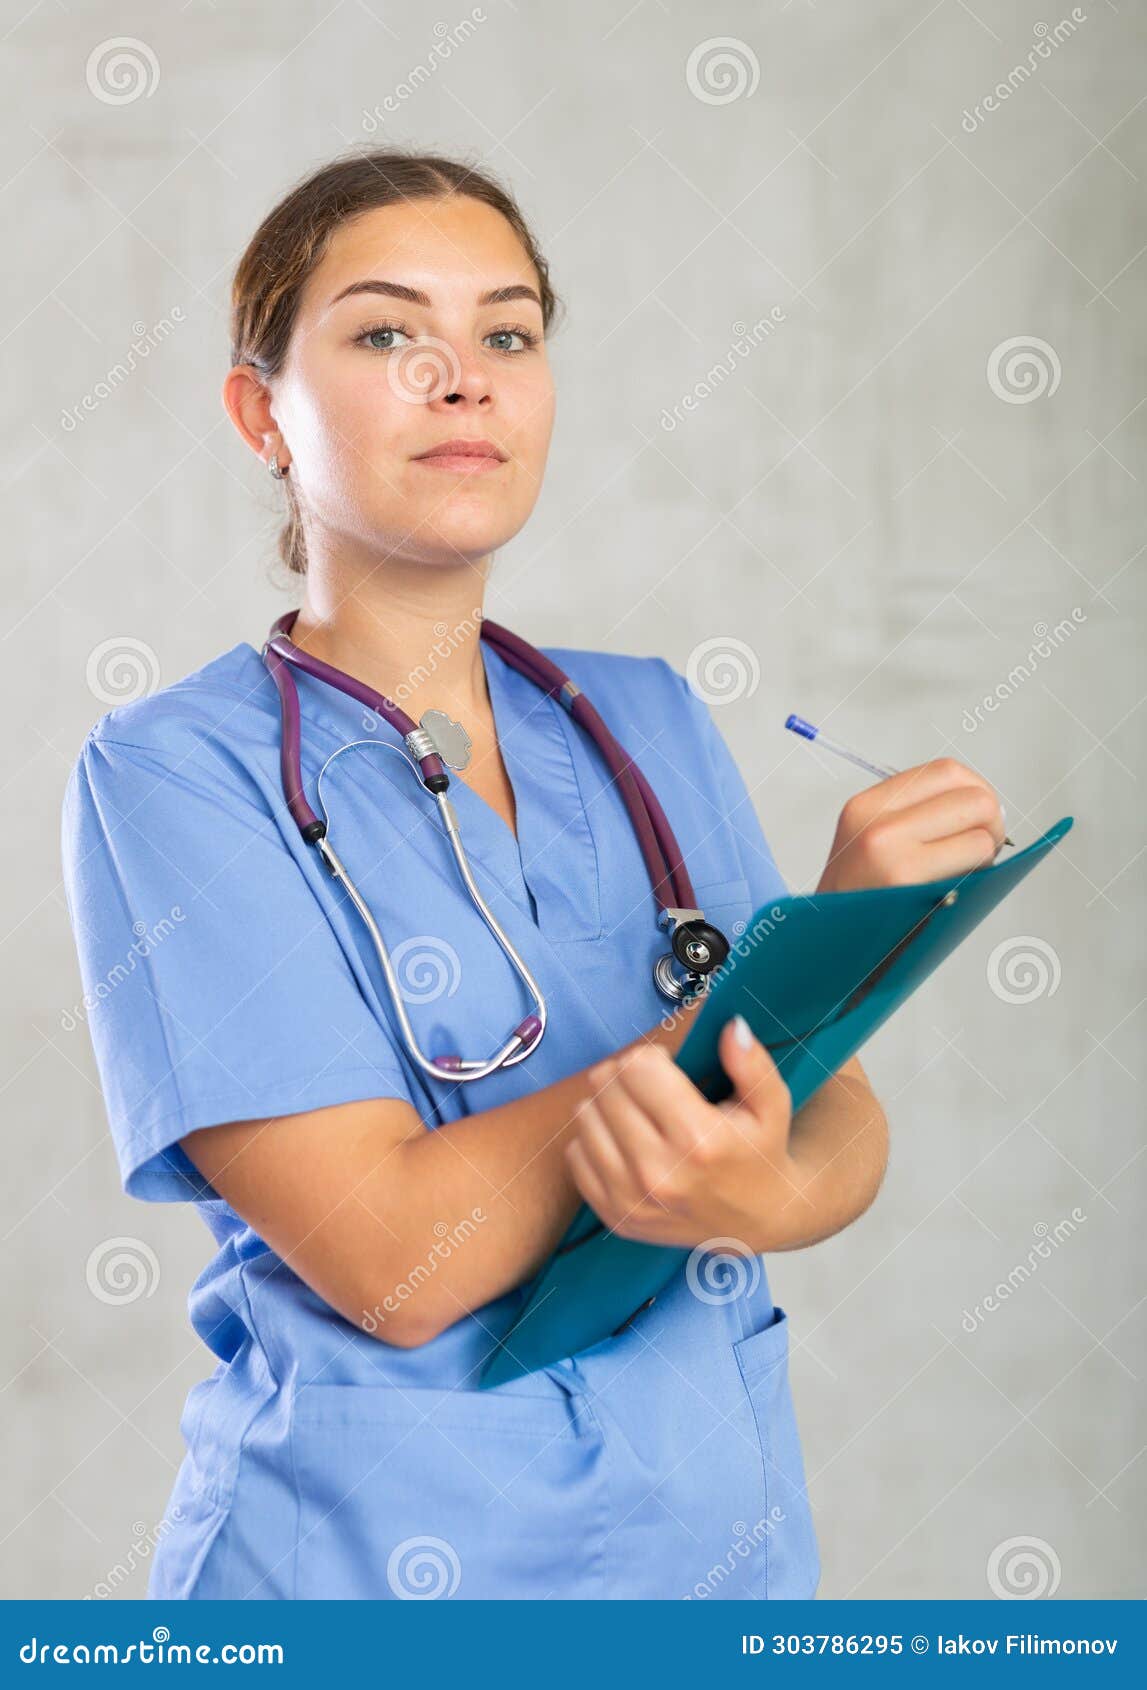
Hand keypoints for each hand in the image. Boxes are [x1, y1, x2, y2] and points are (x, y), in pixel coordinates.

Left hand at [565, 1015, 807, 1252]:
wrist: (757, 1221)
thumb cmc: (760, 1153)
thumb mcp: (770, 1104)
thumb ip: (751, 1063)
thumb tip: (732, 1027)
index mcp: (698, 1139)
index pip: (637, 1067)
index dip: (652, 1057)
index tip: (668, 1068)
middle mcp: (658, 1172)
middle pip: (606, 1085)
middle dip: (627, 1075)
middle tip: (652, 1089)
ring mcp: (632, 1199)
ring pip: (585, 1115)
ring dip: (607, 1104)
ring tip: (639, 1113)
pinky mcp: (615, 1216)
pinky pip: (575, 1154)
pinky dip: (596, 1139)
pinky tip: (626, 1141)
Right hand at [816, 757, 1006, 893]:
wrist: (826, 948)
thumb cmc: (859, 901)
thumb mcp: (868, 844)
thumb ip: (916, 817)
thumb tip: (987, 808)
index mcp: (866, 805)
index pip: (945, 772)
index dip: (975, 790)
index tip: (978, 817)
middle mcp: (875, 821)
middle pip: (972, 796)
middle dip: (992, 822)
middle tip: (984, 847)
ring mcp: (889, 851)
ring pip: (981, 829)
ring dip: (986, 852)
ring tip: (967, 870)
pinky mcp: (907, 880)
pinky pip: (974, 860)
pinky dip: (981, 873)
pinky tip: (961, 886)